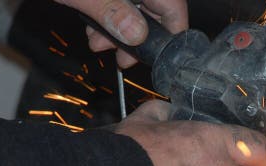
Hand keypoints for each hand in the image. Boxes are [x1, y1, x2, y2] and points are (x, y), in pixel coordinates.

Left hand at [56, 0, 187, 67]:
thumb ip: (110, 12)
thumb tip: (138, 35)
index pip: (172, 5)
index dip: (170, 33)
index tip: (158, 56)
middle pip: (156, 7)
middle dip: (139, 36)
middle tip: (123, 59)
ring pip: (135, 6)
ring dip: (120, 31)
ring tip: (99, 46)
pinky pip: (118, 2)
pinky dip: (108, 17)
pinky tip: (93, 30)